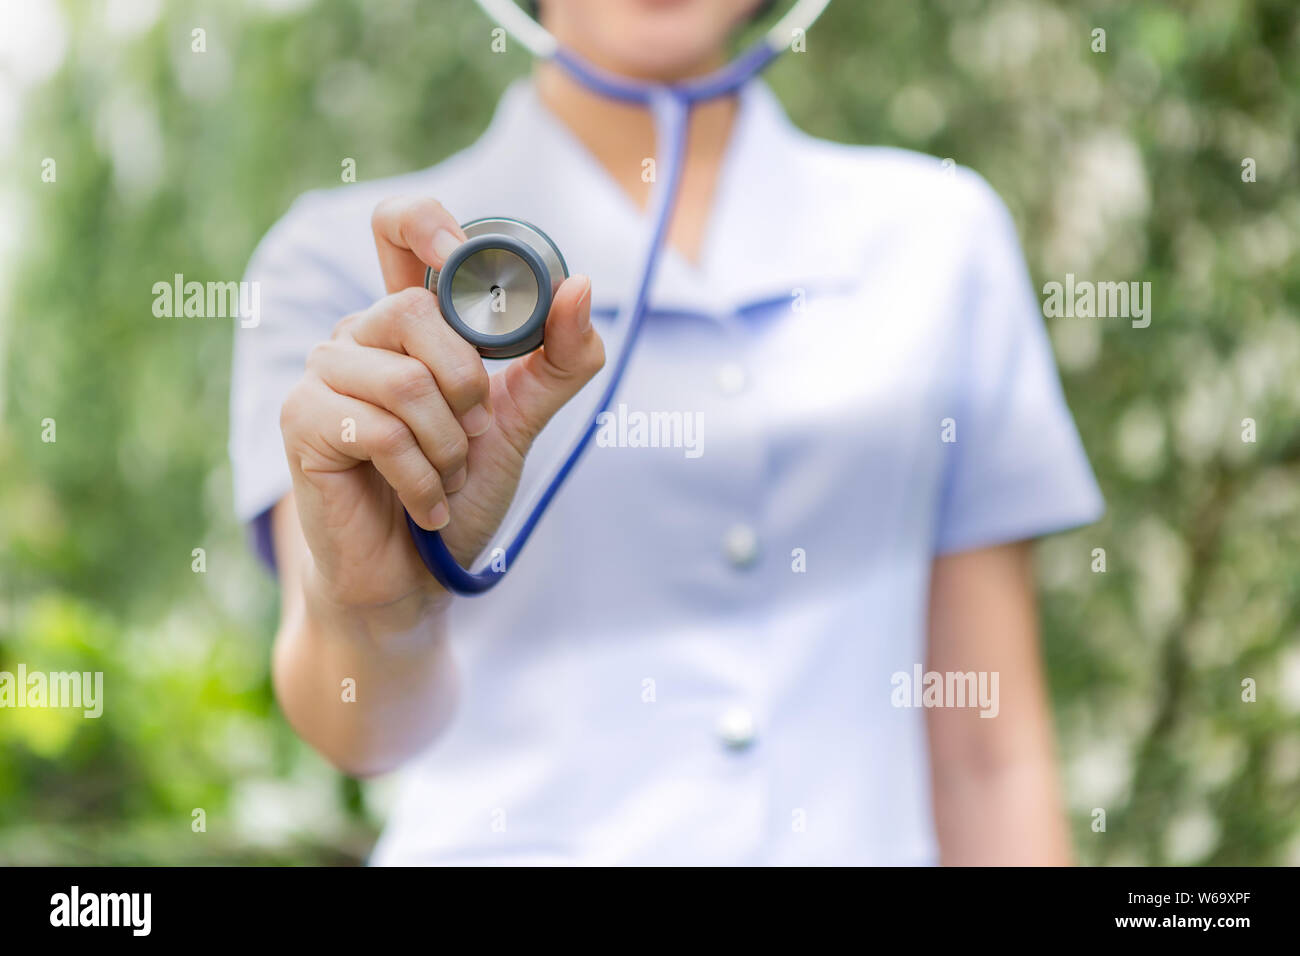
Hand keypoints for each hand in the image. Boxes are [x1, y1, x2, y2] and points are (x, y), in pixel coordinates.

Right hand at [279, 197, 603, 607]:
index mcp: (410, 320)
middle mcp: (360, 333)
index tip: (460, 257)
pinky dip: (424, 481)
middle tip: (472, 434)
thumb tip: (579, 284)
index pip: (399, 226)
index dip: (429, 225)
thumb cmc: (462, 489)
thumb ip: (560, 358)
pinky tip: (425, 505)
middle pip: (416, 313)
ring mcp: (323, 373)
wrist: (416, 577)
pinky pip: (381, 432)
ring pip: (406, 382)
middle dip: (468, 389)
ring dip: (450, 448)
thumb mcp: (523, 419)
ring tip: (447, 478)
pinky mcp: (301, 420)